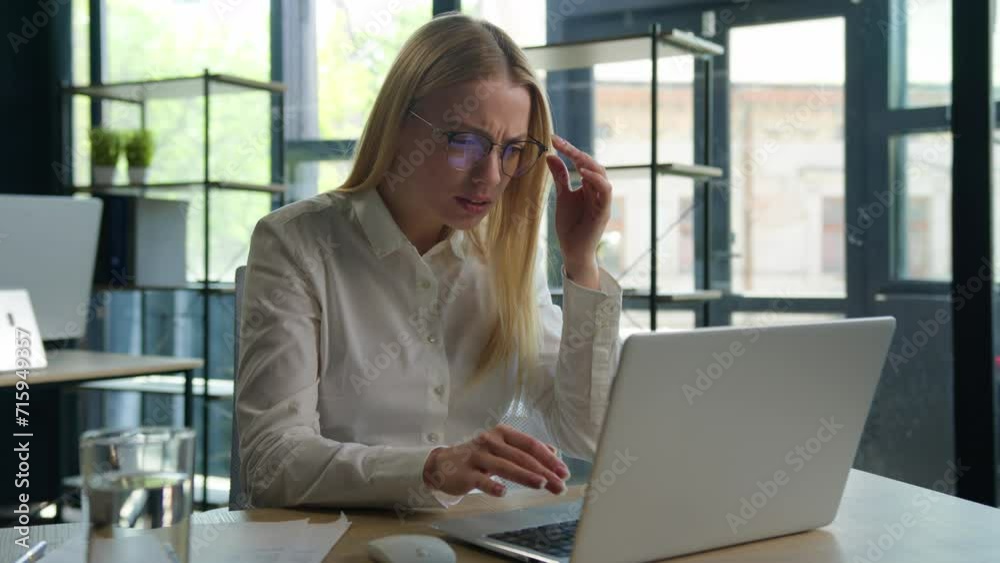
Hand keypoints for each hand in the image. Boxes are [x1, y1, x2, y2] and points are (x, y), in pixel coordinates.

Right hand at [422, 424, 569, 496]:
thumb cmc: (479, 457)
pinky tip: (504, 492)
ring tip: (542, 484)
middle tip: (560, 485)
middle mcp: (491, 441)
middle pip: (521, 457)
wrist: (442, 464)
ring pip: (505, 466)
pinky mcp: (465, 473)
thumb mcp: (503, 448)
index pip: (530, 445)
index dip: (549, 458)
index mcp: (503, 433)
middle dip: (543, 472)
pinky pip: (481, 480)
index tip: (564, 472)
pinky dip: (492, 486)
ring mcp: (477, 457)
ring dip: (525, 476)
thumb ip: (526, 450)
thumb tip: (554, 453)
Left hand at [546, 135, 612, 288]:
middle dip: (576, 152)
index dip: (569, 149)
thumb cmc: (570, 224)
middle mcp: (598, 190)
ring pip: (602, 175)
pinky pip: (605, 191)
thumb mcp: (562, 195)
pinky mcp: (603, 212)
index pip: (582, 161)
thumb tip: (550, 156)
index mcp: (589, 185)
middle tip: (559, 143)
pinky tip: (583, 173)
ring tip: (573, 155)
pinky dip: (596, 180)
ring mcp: (602, 201)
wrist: (572, 250)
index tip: (553, 139)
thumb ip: (560, 176)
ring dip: (588, 163)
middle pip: (593, 164)